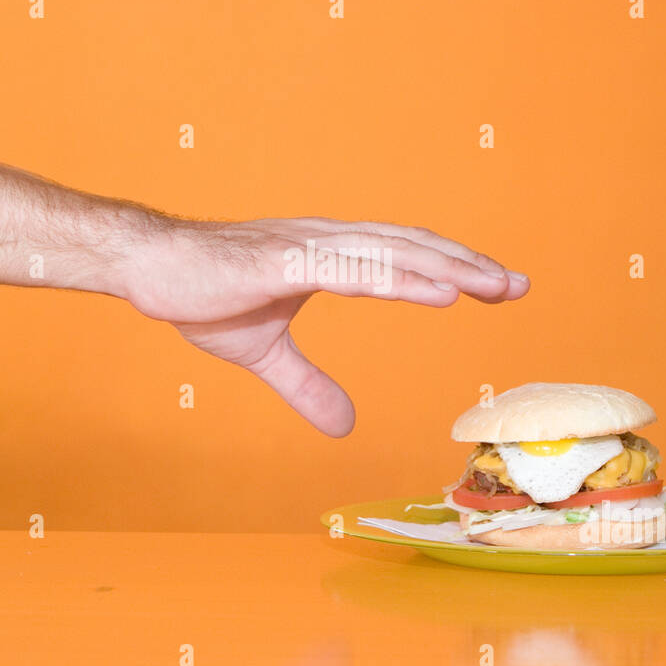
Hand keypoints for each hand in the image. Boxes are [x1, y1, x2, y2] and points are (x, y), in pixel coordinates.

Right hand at [116, 213, 528, 435]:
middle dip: (467, 265)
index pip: (401, 256)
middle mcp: (328, 240)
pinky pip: (354, 271)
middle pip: (411, 248)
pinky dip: (401, 279)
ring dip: (447, 268)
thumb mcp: (266, 355)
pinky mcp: (284, 261)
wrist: (147, 265)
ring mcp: (308, 247)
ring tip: (493, 285)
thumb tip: (346, 425)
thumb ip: (308, 385)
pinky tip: (438, 293)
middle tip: (518, 286)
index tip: (494, 288)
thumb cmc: (202, 294)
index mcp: (327, 254)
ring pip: (393, 254)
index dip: (449, 270)